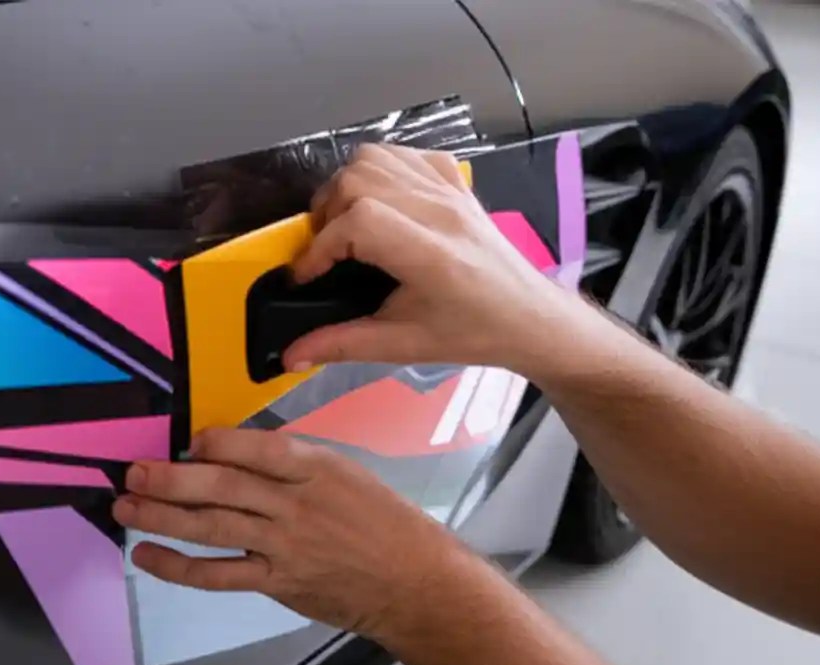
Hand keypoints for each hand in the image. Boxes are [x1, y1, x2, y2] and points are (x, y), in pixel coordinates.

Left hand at [112, 428, 467, 641]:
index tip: (188, 437)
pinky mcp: (276, 582)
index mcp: (317, 469)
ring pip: (215, 528)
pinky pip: (220, 575)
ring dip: (164, 518)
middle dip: (173, 479)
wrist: (411, 581)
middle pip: (226, 488)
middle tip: (134, 471)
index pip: (262, 449)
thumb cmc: (379, 519)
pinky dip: (180, 567)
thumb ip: (292, 463)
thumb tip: (230, 449)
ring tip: (125, 507)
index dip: (221, 442)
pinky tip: (149, 555)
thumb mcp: (345, 472)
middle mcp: (297, 506)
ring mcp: (284, 547)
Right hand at [285, 144, 586, 374]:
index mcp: (430, 254)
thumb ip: (342, 344)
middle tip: (325, 251)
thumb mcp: (404, 345)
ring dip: (345, 186)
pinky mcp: (455, 182)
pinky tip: (378, 202)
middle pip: (360, 179)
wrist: (529, 316)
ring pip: (375, 157)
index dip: (320, 247)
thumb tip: (291, 355)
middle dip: (327, 213)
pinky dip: (378, 170)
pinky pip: (404, 155)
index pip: (360, 221)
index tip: (307, 276)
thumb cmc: (471, 334)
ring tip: (344, 223)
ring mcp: (449, 190)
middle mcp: (439, 211)